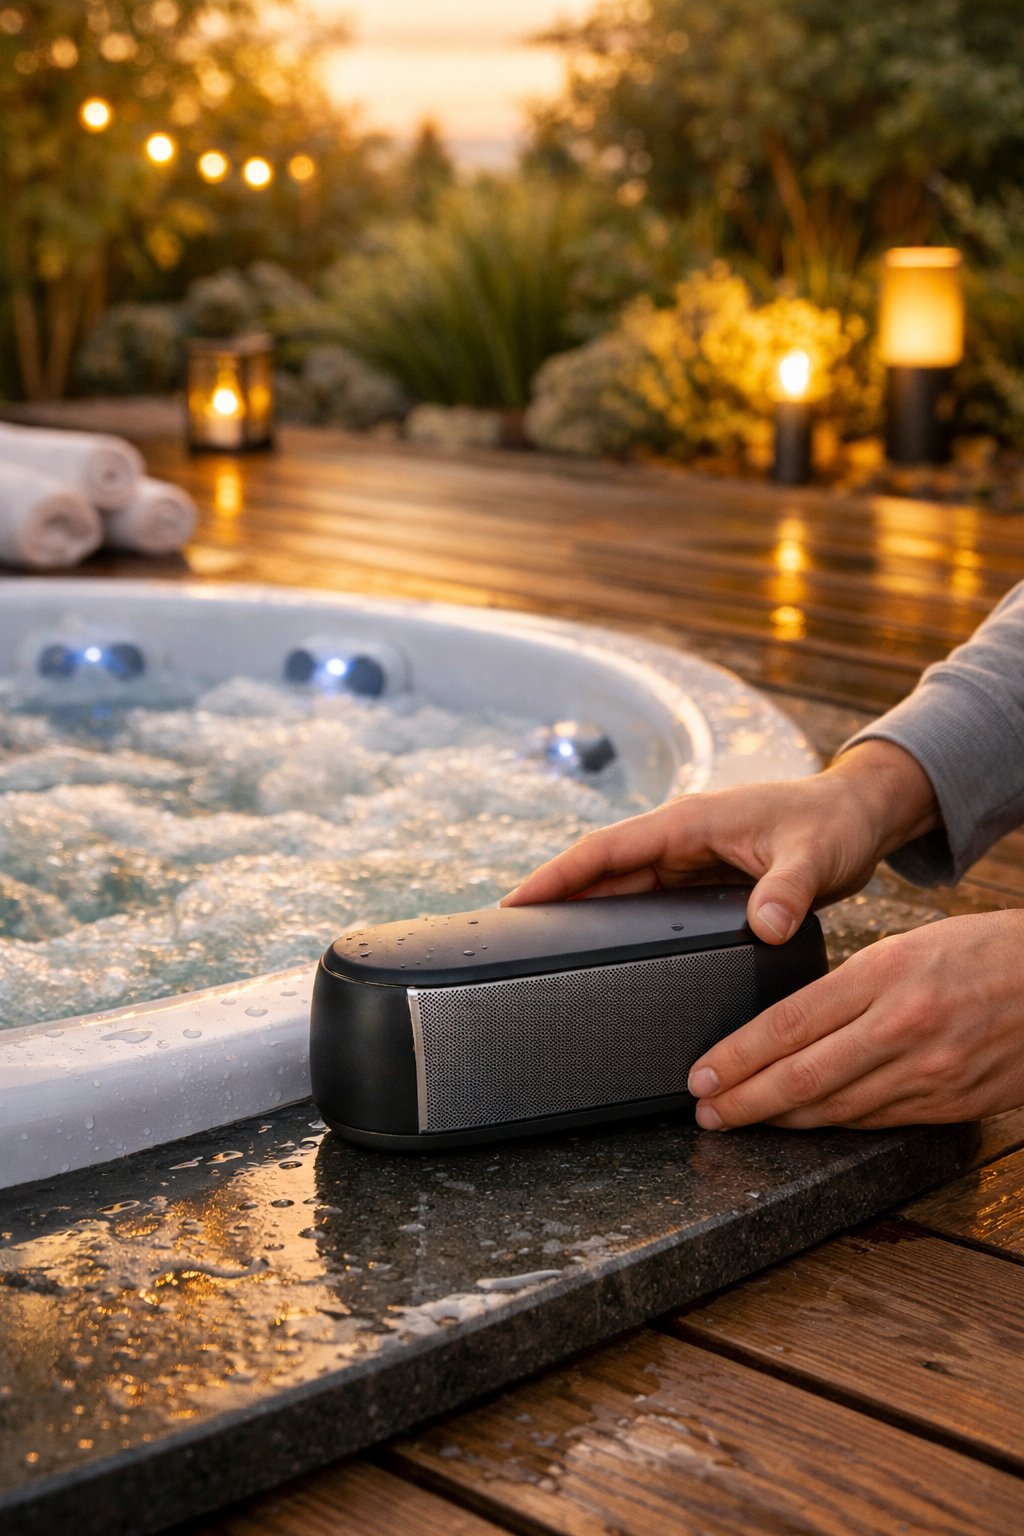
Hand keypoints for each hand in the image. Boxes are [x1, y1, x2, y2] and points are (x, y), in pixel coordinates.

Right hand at [502, 739, 937, 946]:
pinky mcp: (700, 879)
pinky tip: (602, 948)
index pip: (605, 850)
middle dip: (553, 898)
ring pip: (618, 888)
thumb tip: (768, 927)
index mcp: (687, 823)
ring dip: (581, 911)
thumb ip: (788, 891)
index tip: (515, 902)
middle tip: (508, 937)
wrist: (857, 817)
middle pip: (599, 871)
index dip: (557, 876)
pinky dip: (617, 920)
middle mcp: (677, 839)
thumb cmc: (833, 825)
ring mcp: (686, 859)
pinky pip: (646, 901)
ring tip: (538, 948)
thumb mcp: (813, 857)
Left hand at [688, 909, 1023, 1127]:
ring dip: (778, 1119)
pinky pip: (874, 1122)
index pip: (789, 1023)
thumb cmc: (986, 953)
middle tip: (704, 1110)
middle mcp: (902, 1027)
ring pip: (834, 1108)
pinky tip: (800, 1124)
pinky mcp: (950, 1105)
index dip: (737, 1056)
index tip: (700, 1073)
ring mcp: (928, 1072)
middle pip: (802, 1076)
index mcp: (885, 975)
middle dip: (743, 1099)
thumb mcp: (909, 947)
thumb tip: (792, 1024)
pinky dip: (830, 1124)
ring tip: (739, 1120)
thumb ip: (852, 985)